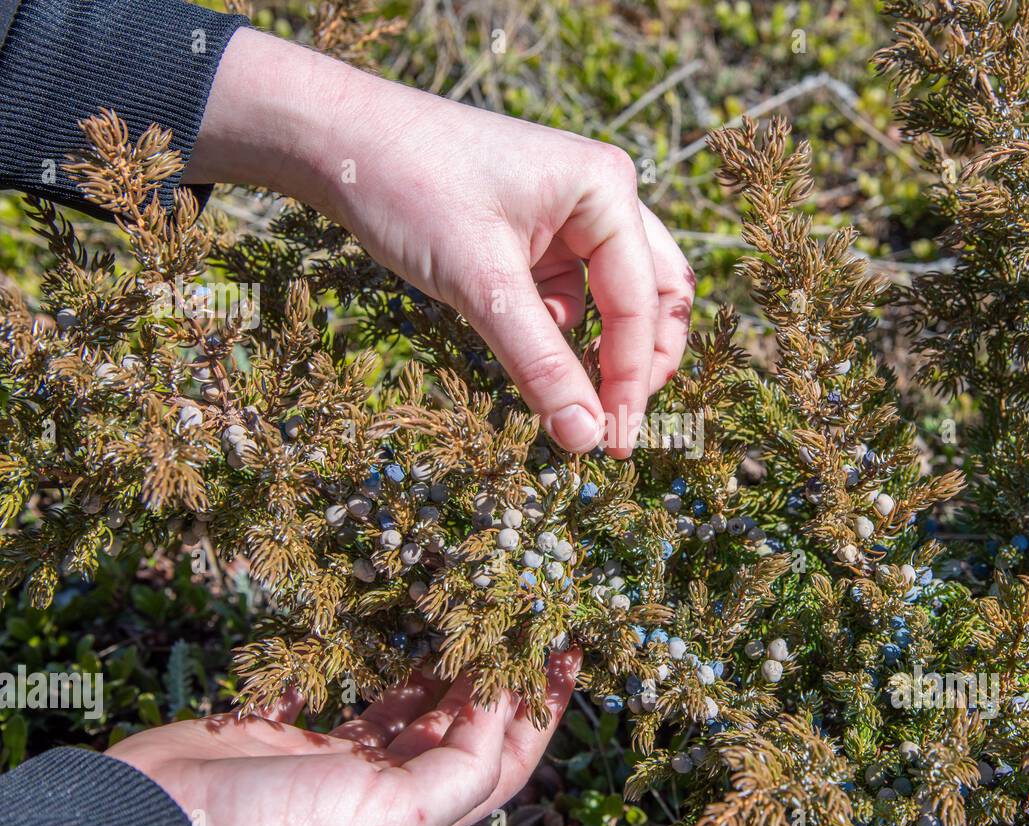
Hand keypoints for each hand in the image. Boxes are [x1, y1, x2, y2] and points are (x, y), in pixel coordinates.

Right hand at [106, 649, 580, 825]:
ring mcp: (346, 766)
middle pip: (468, 728)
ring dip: (452, 666)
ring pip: (418, 709)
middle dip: (503, 676)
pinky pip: (360, 697)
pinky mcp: (301, 737)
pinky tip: (404, 636)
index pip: (505, 756)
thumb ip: (463, 765)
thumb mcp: (398, 817)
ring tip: (479, 617)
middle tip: (527, 618)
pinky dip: (386, 668)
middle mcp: (394, 795)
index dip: (542, 705)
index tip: (566, 648)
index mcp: (424, 818)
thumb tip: (503, 702)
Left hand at [186, 28, 693, 456]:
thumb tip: (585, 440)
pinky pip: (574, 293)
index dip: (631, 380)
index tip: (613, 445)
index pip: (639, 304)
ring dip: (608, 350)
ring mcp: (572, 213)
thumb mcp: (481, 285)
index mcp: (605, 190)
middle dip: (643, 363)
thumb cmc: (410, 189)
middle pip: (656, 295)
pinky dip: (566, 332)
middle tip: (618, 427)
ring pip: (619, 297)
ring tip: (587, 404)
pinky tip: (534, 353)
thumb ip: (539, 363)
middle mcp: (602, 196)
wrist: (337, 140)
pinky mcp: (539, 232)